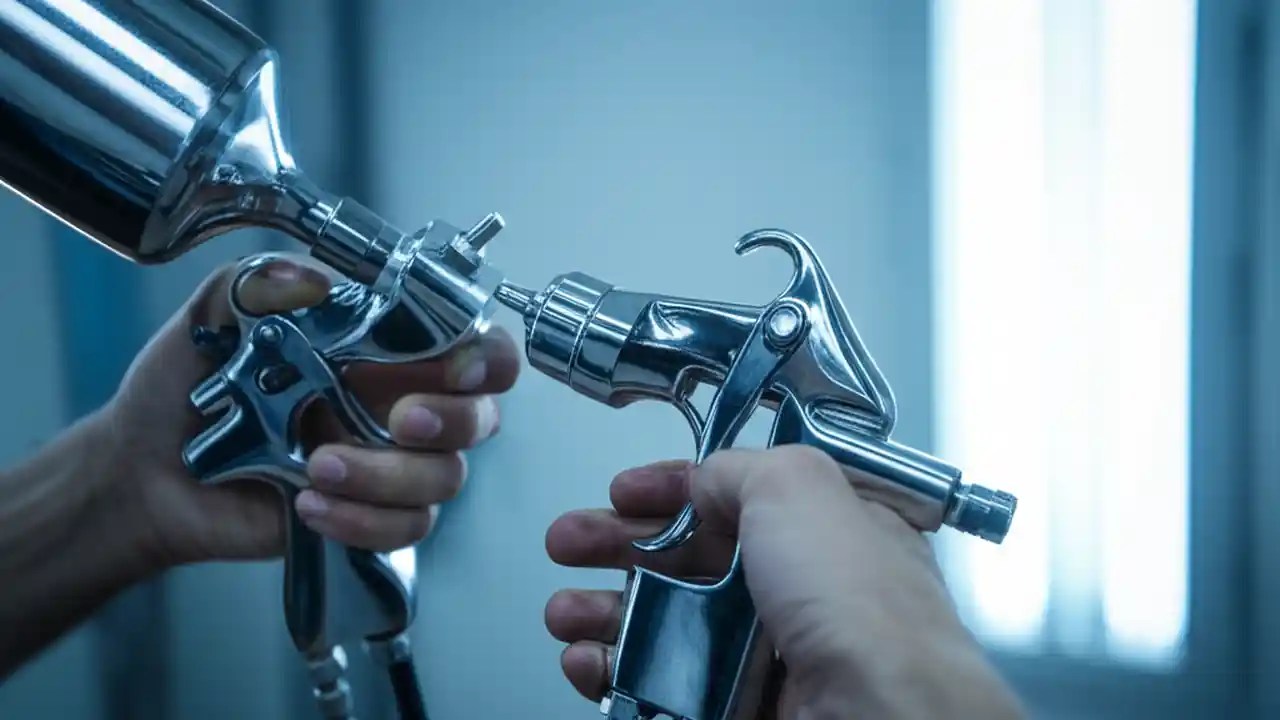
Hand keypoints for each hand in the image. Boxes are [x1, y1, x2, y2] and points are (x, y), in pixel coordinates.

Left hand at [95, 255, 519, 570]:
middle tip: (398, 422)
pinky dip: (362, 520)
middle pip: (482, 418)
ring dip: (386, 477)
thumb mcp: (221, 311)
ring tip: (314, 468)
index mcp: (389, 347)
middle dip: (451, 421)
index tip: (457, 366)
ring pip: (444, 479)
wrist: (146, 467)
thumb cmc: (190, 384)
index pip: (477, 347)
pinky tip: (309, 505)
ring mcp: (391, 464)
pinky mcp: (369, 516)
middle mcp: (403, 403)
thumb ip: (269, 281)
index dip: (487, 358)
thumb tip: (314, 282)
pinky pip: (405, 528)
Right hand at [543, 445, 1024, 719]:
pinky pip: (668, 684)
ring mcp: (773, 652)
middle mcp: (803, 588)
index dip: (673, 486)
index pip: (737, 494)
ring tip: (564, 614)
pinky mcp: (744, 706)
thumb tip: (704, 476)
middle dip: (618, 546)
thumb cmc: (858, 603)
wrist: (876, 714)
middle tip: (568, 544)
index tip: (623, 490)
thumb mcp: (794, 486)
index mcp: (824, 525)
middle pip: (690, 557)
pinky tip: (587, 663)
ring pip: (671, 625)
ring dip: (607, 614)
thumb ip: (739, 468)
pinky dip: (619, 672)